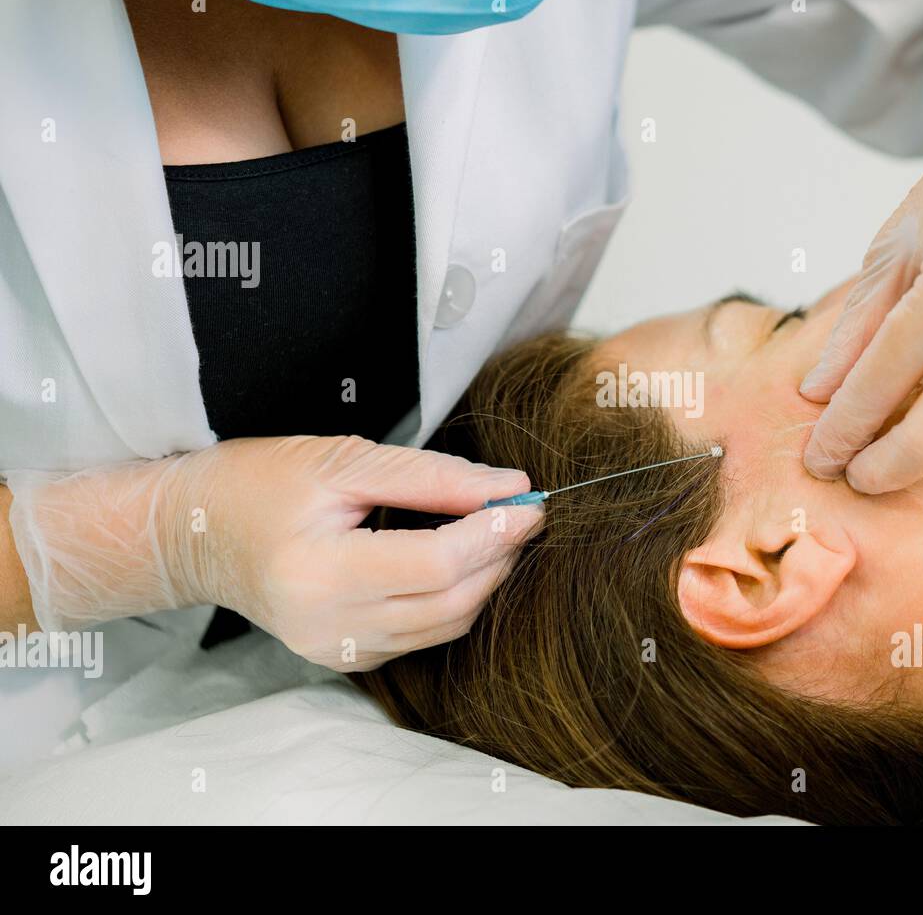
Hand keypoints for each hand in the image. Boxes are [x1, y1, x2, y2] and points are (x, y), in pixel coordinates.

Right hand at [5, 435, 541, 669]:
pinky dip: (454, 599)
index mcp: (317, 573)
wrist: (194, 533)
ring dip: (485, 580)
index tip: (529, 501)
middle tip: (522, 511)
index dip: (493, 533)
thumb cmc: (260, 483)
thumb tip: (507, 488)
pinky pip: (423, 635)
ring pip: (446, 626)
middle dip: (499, 556)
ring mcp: (336, 651)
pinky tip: (460, 560)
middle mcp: (327, 626)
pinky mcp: (346, 659)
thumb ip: (429, 477)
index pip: (435, 565)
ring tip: (497, 531)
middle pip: (450, 603)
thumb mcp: (343, 461)